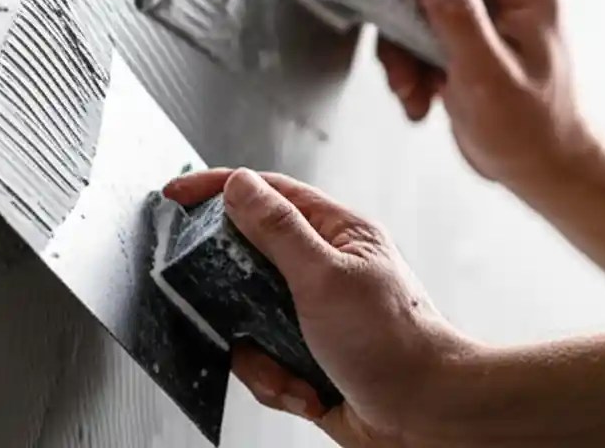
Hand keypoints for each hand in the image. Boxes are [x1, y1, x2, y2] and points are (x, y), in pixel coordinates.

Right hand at [164, 168, 480, 446]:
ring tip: (288, 369)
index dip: (218, 189)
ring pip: (245, 318)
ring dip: (258, 353)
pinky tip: (305, 392)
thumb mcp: (325, 277)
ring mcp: (311, 314)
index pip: (267, 193)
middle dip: (232, 294)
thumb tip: (238, 184)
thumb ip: (277, 229)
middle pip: (245, 259)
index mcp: (335, 233)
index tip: (177, 193)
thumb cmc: (396, 344)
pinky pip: (259, 360)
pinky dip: (275, 382)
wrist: (428, 419)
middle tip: (226, 307)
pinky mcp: (303, 355)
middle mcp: (322, 269)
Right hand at [379, 0, 598, 191]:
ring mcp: (481, 22)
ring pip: (417, 10)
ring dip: (400, 50)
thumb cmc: (530, 129)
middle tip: (373, 21)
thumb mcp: (488, 74)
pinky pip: (417, 39)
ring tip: (408, 89)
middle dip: (399, 5)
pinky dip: (407, 70)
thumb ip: (458, 16)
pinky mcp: (461, 46)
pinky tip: (418, 100)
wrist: (541, 172)